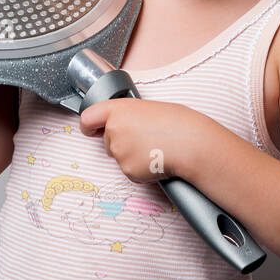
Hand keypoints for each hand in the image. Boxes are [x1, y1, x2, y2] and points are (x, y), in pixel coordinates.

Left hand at [78, 98, 207, 183]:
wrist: (191, 144)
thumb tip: (125, 127)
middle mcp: (113, 130)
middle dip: (121, 142)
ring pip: (119, 157)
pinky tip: (156, 159)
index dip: (89, 125)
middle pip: (107, 141)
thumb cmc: (177, 122)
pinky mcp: (128, 171)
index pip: (88, 118)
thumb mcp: (148, 108)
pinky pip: (130, 170)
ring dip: (133, 155)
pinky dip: (141, 168)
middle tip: (145, 138)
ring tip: (155, 148)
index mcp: (118, 109)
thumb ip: (129, 116)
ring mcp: (119, 152)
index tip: (91, 129)